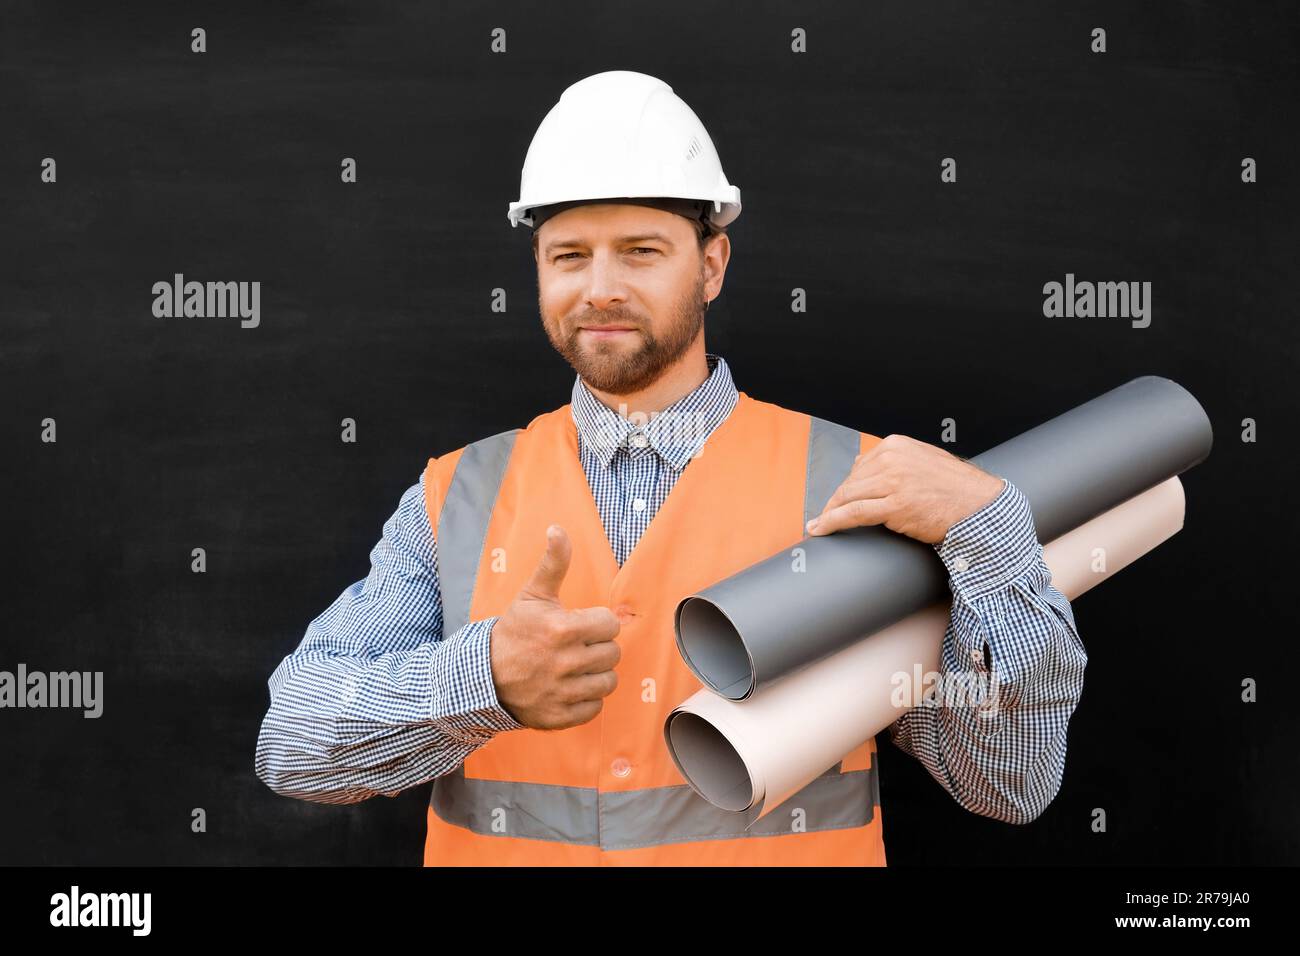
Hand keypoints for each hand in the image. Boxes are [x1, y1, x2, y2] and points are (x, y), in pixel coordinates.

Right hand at [488, 525, 621, 729]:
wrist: (483, 675)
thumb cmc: (514, 631)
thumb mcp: (533, 594)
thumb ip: (553, 562)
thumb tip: (558, 529)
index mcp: (563, 628)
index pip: (610, 625)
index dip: (597, 623)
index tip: (580, 625)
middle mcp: (565, 662)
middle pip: (613, 653)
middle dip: (597, 648)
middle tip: (576, 646)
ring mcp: (562, 692)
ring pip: (608, 681)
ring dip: (595, 674)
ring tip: (575, 667)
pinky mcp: (559, 717)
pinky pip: (595, 708)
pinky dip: (586, 700)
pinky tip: (569, 688)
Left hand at [804, 434, 1004, 544]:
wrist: (980, 507)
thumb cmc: (955, 489)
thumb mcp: (923, 461)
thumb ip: (894, 460)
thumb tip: (861, 465)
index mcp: (897, 445)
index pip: (860, 466)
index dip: (847, 486)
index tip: (837, 500)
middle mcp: (892, 459)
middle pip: (851, 482)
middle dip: (836, 501)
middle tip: (824, 516)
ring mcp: (893, 482)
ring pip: (848, 497)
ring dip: (830, 513)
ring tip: (819, 525)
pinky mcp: (894, 505)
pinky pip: (854, 514)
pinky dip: (831, 522)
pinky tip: (819, 529)